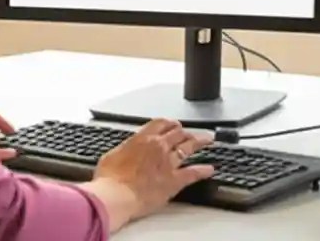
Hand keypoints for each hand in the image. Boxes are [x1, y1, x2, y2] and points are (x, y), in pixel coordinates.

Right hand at [84, 119, 214, 229]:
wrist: (116, 195)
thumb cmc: (110, 179)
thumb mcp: (112, 156)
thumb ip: (124, 150)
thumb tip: (126, 151)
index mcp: (142, 138)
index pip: (161, 123)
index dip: (170, 122)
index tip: (173, 124)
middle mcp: (159, 146)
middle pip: (178, 132)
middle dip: (186, 131)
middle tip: (190, 132)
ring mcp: (169, 162)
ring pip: (189, 147)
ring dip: (199, 142)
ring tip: (207, 140)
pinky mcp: (174, 180)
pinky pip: (193, 173)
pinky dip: (203, 171)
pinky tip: (209, 170)